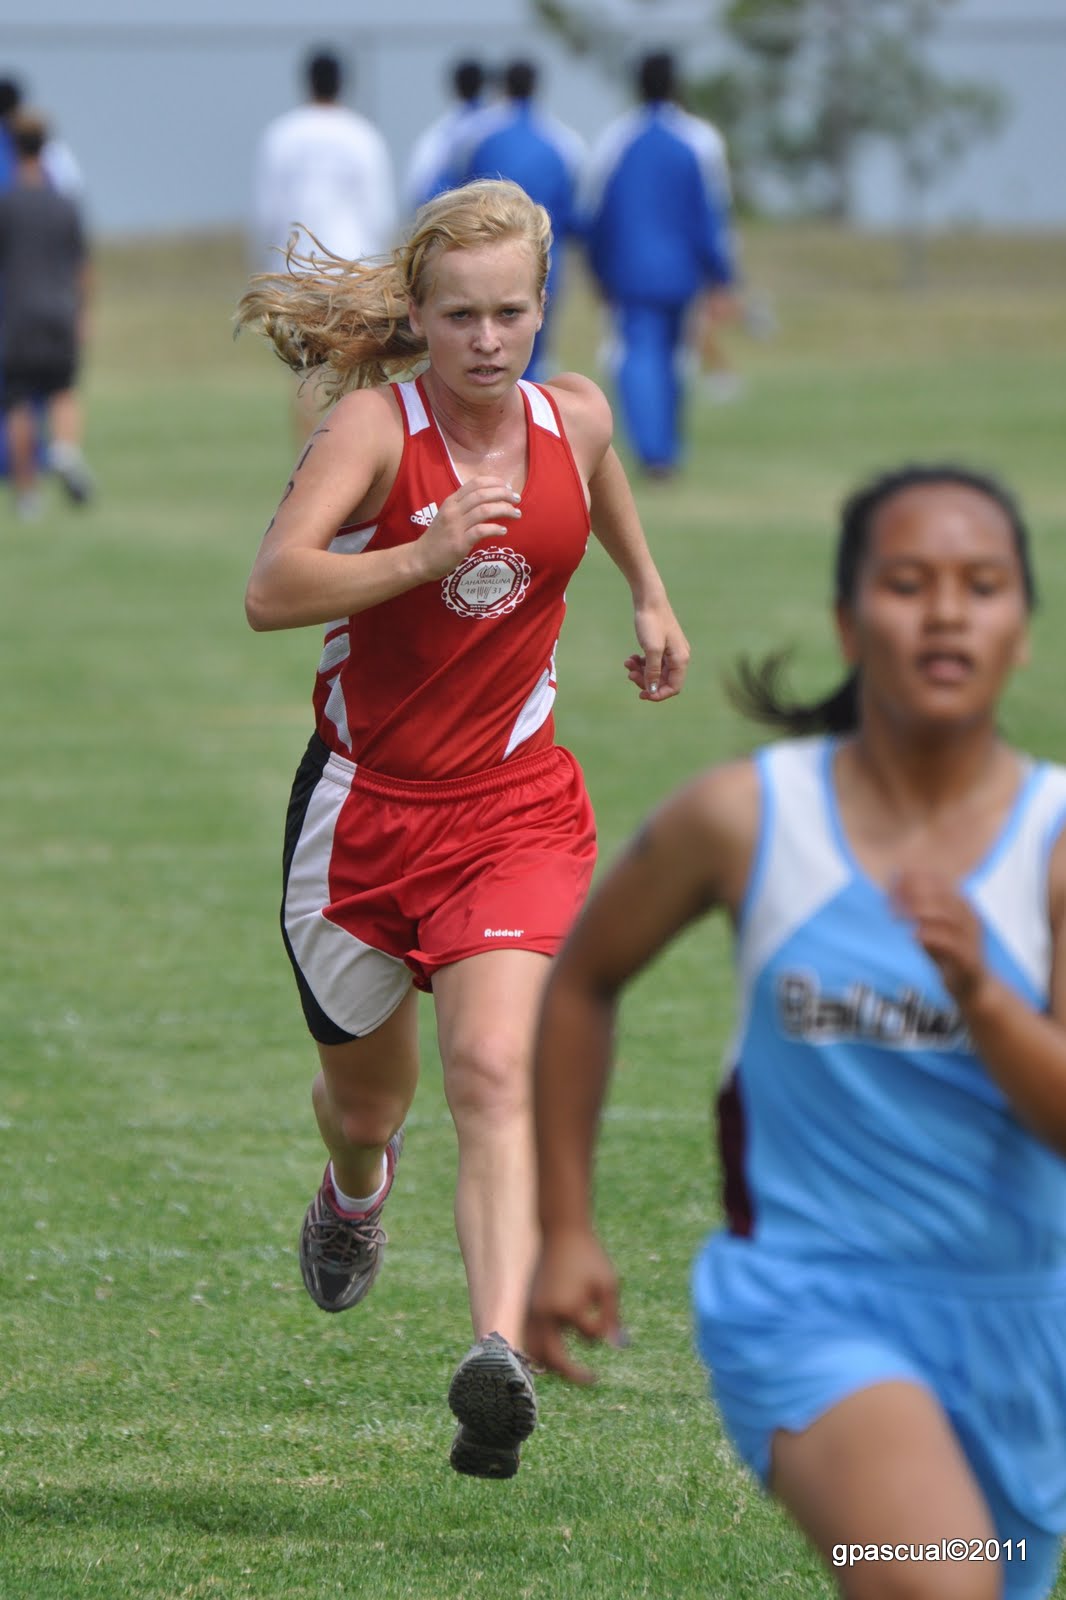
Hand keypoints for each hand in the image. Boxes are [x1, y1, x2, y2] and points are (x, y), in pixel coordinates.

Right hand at [414, 476, 521, 581]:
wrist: (420, 559)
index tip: (508, 487)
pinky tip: (503, 531)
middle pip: (483, 494)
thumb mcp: (449, 516)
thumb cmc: (438, 538)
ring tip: (516, 514)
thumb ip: (465, 507)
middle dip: (504, 494)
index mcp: (451, 501)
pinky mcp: (459, 543)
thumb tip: (490, 499)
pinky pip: (481, 531)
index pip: (476, 483)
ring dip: (504, 510)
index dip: (495, 482)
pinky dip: (495, 529)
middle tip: (517, 499)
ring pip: (484, 510)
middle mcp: (453, 510)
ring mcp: (455, 526)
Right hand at [525, 1227, 622, 1384]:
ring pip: (535, 1353)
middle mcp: (545, 1314)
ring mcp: (532, 1311)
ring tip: (568, 1368)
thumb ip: (612, 1318)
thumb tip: (618, 1347)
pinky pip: (528, 1338)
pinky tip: (554, 1350)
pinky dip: (540, 1350)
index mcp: (567, 1307)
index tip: (609, 1320)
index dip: (603, 1329)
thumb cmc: (588, 1257)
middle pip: (553, 1359)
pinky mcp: (526, 1306)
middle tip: (592, 1380)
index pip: (590, 1336)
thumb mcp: (608, 1284)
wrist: (561, 1232)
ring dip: (551, 1365)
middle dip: (572, 1374)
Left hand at [625, 599, 690, 700]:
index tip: (641, 694)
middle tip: (630, 675)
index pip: (674, 687)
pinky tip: (631, 658)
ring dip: (641, 672)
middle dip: (646, 681)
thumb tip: (653, 691)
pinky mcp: (661, 646)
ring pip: (656, 672)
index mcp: (681, 659)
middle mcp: (678, 657)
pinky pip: (652, 662)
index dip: (658, 694)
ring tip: (628, 663)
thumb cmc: (651, 622)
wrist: (648, 600)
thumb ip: (653, 672)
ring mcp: (670, 651)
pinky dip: (641, 663)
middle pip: (663, 681)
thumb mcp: (651, 649)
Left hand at [891, 868, 986, 1007]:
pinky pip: (949, 942)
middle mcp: (968, 917)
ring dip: (916, 910)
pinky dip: (929, 935)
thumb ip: (916, 910)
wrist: (974, 987)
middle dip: (911, 892)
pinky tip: (912, 935)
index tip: (891, 880)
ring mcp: (970, 936)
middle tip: (888, 899)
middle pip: (940, 895)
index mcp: (962, 905)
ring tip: (894, 914)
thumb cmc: (948, 954)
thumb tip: (892, 890)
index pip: (938, 882)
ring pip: (944, 915)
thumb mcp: (931, 928)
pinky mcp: (967, 958)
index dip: (914, 878)